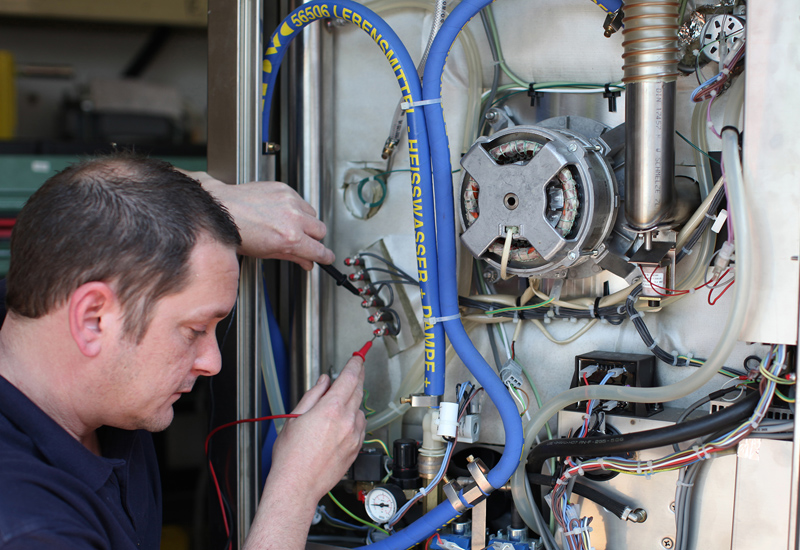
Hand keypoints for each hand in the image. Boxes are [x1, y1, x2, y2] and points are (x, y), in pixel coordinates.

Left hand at [181, 170, 334, 268]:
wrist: (221, 210)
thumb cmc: (238, 232)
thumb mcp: (266, 252)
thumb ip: (292, 257)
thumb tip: (306, 262)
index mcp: (290, 238)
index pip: (319, 250)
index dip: (325, 256)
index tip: (326, 257)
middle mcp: (293, 218)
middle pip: (321, 231)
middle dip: (314, 238)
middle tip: (304, 241)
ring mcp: (290, 201)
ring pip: (313, 214)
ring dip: (306, 221)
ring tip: (289, 224)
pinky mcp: (284, 189)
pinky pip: (300, 200)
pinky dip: (295, 207)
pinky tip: (281, 211)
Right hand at [243, 357, 365, 549]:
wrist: (298, 485)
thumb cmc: (291, 456)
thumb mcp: (295, 418)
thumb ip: (313, 395)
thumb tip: (324, 381)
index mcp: (330, 410)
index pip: (349, 378)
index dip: (355, 365)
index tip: (357, 358)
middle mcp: (346, 421)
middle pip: (358, 391)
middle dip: (357, 378)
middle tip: (357, 369)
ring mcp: (354, 436)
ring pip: (359, 410)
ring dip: (353, 401)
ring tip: (340, 402)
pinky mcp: (356, 449)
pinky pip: (360, 427)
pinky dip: (354, 419)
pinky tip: (343, 422)